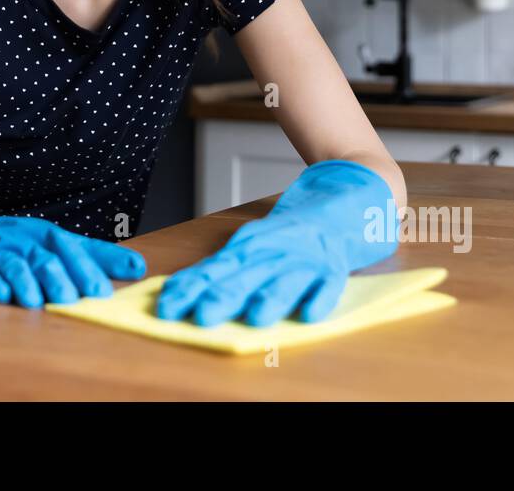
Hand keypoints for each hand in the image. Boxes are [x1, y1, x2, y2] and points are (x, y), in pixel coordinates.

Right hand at [0, 216, 146, 307]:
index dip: (88, 267)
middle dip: (61, 277)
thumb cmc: (15, 250)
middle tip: (73, 299)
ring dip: (28, 282)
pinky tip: (4, 296)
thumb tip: (139, 267)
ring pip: (16, 263)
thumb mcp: (53, 249)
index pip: (72, 247)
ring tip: (37, 302)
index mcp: (47, 234)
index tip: (102, 291)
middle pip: (46, 255)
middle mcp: (24, 237)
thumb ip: (95, 258)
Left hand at [155, 161, 397, 326]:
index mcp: (249, 246)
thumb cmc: (293, 232)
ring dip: (270, 298)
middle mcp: (274, 251)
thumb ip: (224, 268)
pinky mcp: (336, 265)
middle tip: (202, 316)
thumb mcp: (255, 243)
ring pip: (285, 280)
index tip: (166, 307)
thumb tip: (180, 291)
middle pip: (245, 275)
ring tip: (256, 317)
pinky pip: (329, 284)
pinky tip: (310, 314)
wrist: (347, 195)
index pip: (212, 269)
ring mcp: (306, 258)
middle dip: (222, 295)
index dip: (189, 289)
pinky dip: (320, 298)